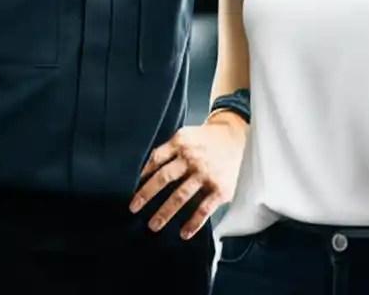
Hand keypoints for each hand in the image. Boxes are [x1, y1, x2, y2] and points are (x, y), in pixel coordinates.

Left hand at [128, 111, 247, 239]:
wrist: (236, 138)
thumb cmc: (204, 140)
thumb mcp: (184, 136)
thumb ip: (167, 150)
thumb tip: (145, 170)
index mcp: (181, 143)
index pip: (156, 159)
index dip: (143, 174)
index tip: (131, 188)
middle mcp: (192, 159)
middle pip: (165, 178)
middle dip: (147, 194)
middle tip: (134, 207)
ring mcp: (206, 174)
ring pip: (181, 196)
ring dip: (165, 212)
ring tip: (153, 225)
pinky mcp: (220, 189)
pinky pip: (204, 209)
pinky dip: (193, 223)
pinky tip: (184, 233)